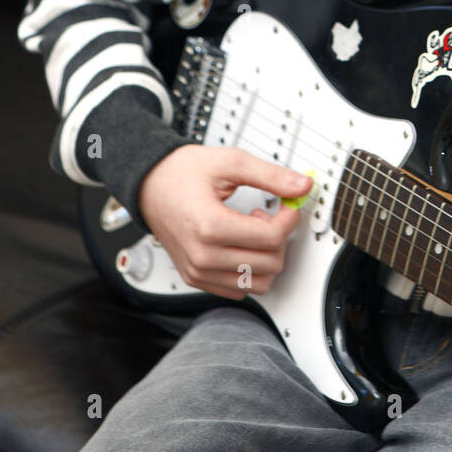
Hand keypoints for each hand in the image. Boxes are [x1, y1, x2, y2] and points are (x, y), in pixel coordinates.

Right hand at [138, 144, 312, 300]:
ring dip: (265, 257)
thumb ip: (270, 176)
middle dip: (279, 237)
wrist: (150, 184)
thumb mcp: (230, 163)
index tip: (288, 205)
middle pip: (269, 264)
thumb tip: (301, 186)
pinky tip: (240, 243)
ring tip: (252, 230)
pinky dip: (250, 269)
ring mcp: (198, 272)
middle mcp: (202, 257)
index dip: (289, 219)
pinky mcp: (196, 278)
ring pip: (258, 283)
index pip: (271, 239)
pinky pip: (239, 289)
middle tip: (268, 214)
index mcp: (210, 227)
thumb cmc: (182, 172)